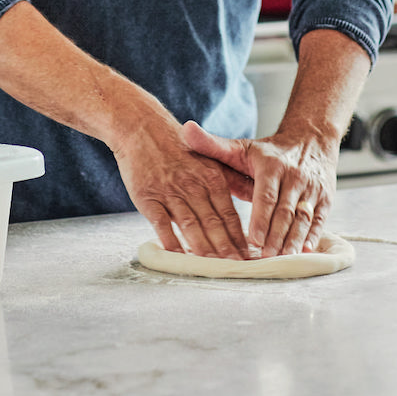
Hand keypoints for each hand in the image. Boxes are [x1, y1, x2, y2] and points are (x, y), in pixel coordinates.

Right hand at [112, 108, 253, 259]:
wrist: (142, 128)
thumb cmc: (178, 146)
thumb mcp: (209, 157)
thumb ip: (230, 179)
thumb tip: (255, 196)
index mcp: (211, 176)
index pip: (229, 213)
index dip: (239, 237)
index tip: (248, 256)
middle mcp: (193, 185)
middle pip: (213, 223)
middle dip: (226, 248)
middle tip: (237, 268)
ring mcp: (170, 191)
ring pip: (190, 225)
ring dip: (203, 249)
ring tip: (214, 267)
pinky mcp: (148, 197)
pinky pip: (162, 224)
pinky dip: (171, 242)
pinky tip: (179, 256)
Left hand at [180, 120, 337, 258]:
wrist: (310, 140)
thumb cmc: (268, 151)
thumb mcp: (241, 147)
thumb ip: (212, 145)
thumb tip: (186, 130)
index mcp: (272, 166)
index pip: (266, 195)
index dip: (261, 218)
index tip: (254, 239)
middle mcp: (294, 177)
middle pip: (285, 211)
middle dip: (276, 236)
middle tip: (265, 258)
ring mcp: (312, 189)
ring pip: (303, 218)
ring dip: (293, 241)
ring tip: (282, 259)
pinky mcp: (325, 199)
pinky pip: (319, 220)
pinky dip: (312, 237)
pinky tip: (304, 251)